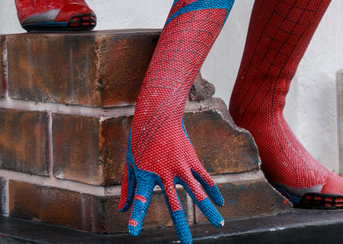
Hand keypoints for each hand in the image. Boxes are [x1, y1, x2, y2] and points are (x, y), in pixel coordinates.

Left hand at [121, 124, 222, 242]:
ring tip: (219, 225)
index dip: (136, 216)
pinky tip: (220, 203)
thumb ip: (129, 188)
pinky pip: (204, 178)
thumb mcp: (130, 162)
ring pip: (197, 192)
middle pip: (174, 204)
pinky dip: (213, 191)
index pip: (139, 199)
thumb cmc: (140, 138)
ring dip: (208, 210)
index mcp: (145, 173)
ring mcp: (180, 165)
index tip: (133, 232)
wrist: (158, 112)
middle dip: (181, 226)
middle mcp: (163, 172)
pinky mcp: (191, 158)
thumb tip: (122, 211)